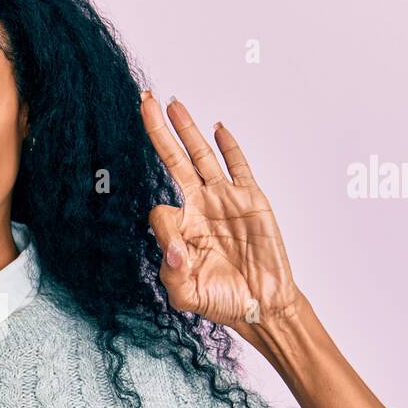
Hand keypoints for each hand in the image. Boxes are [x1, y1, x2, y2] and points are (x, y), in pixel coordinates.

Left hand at [139, 93, 304, 332]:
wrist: (263, 305)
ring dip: (187, 129)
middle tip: (144, 101)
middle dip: (158, 132)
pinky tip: (217, 127)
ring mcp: (224, 200)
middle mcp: (199, 208)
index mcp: (180, 229)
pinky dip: (229, 146)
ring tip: (172, 103)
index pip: (161, 212)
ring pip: (201, 156)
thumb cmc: (222, 301)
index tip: (179, 254)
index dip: (166, 228)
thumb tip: (171, 250)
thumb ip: (171, 275)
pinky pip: (238, 167)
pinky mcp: (251, 199)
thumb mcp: (186, 295)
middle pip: (173, 161)